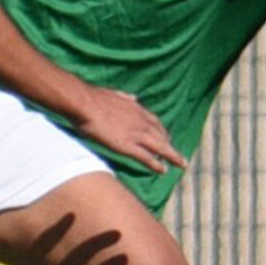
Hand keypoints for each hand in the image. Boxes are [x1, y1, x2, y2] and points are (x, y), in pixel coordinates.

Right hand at [72, 86, 187, 174]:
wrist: (85, 103)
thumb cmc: (94, 98)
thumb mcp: (115, 94)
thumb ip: (125, 98)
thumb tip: (133, 97)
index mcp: (137, 109)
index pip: (155, 122)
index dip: (162, 131)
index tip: (167, 137)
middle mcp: (141, 121)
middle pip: (162, 135)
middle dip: (171, 145)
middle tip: (177, 155)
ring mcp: (135, 134)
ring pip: (160, 147)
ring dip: (172, 156)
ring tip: (180, 164)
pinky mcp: (127, 146)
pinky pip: (146, 157)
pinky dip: (156, 164)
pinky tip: (163, 171)